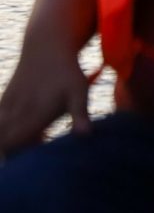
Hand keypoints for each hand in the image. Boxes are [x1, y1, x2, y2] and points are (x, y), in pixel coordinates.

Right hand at [0, 34, 90, 156]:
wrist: (45, 47)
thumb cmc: (67, 72)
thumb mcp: (79, 91)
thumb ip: (79, 114)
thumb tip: (86, 136)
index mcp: (34, 116)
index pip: (17, 147)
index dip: (20, 160)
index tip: (30, 164)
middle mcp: (17, 113)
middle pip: (4, 144)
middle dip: (11, 155)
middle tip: (25, 159)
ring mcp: (7, 107)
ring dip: (5, 143)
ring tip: (20, 148)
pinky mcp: (3, 101)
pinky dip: (1, 129)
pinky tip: (12, 128)